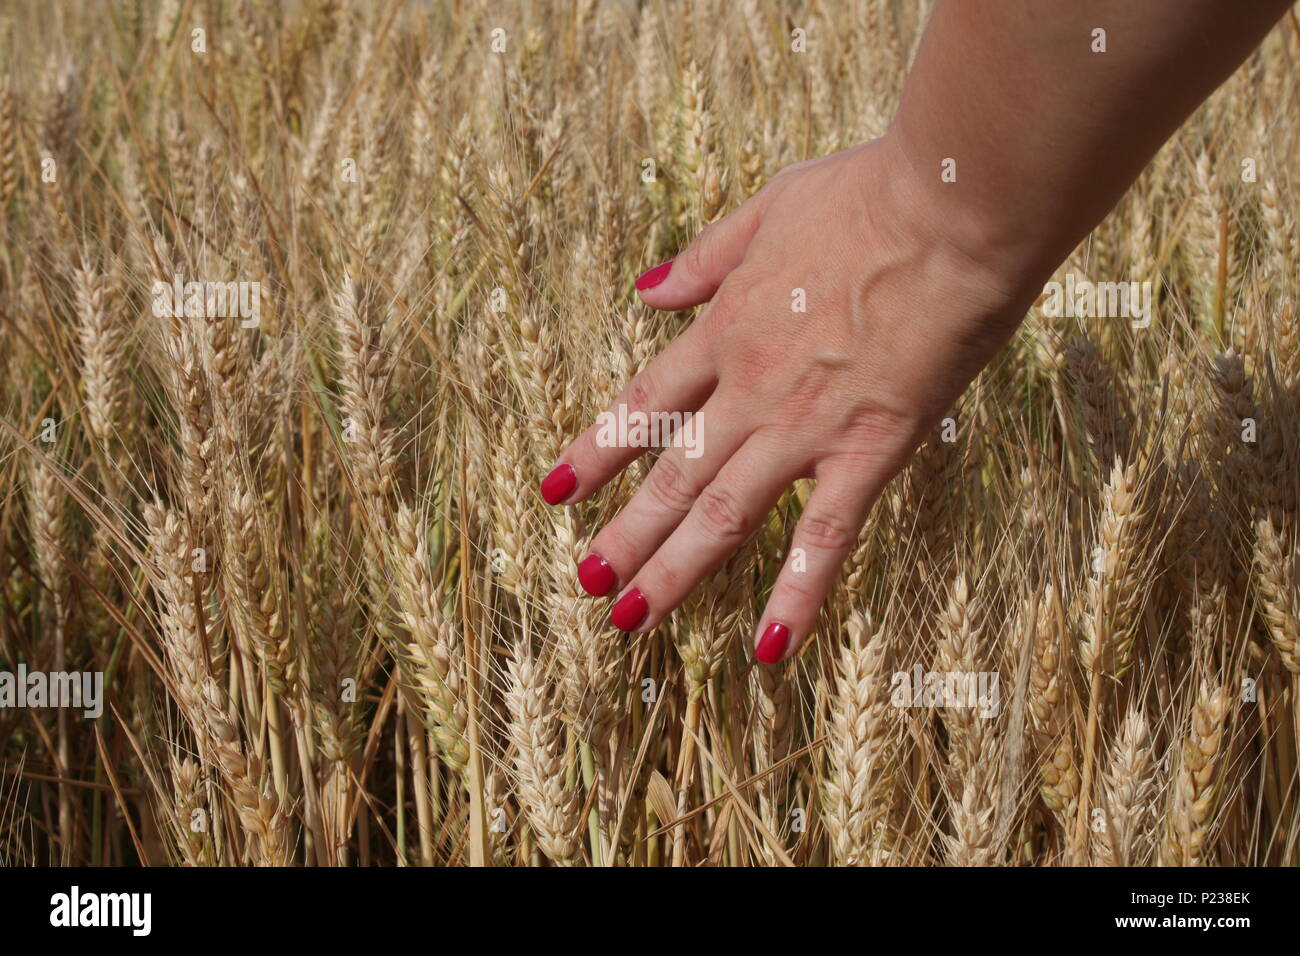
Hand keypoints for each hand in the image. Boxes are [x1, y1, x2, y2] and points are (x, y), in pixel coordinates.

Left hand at [541, 134, 1035, 662]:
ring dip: (673, 570)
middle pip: (670, 474)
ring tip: (628, 618)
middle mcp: (749, 388)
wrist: (951, 207)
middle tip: (587, 581)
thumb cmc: (868, 195)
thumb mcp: (766, 208)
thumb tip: (644, 291)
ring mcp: (804, 427)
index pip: (643, 403)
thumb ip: (703, 258)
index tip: (555, 490)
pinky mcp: (869, 451)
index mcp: (724, 327)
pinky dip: (796, 595)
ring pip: (724, 514)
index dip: (595, 450)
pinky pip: (826, 538)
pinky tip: (770, 649)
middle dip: (623, 532)